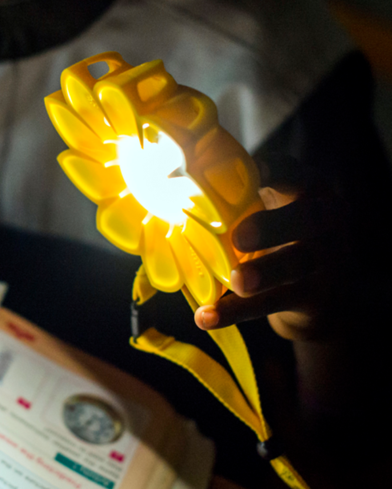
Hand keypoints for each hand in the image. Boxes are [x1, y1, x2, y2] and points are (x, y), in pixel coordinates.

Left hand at [194, 162, 347, 339]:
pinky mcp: (316, 298)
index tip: (252, 173)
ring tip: (236, 282)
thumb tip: (161, 191)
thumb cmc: (275, 235)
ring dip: (264, 273)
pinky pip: (275, 304)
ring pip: (299, 263)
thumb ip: (233, 198)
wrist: (317, 293)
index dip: (275, 172)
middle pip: (310, 217)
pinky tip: (207, 316)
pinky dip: (238, 312)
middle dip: (274, 226)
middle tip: (239, 237)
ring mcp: (327, 260)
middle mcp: (325, 220)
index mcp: (305, 189)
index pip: (294, 173)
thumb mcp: (266, 208)